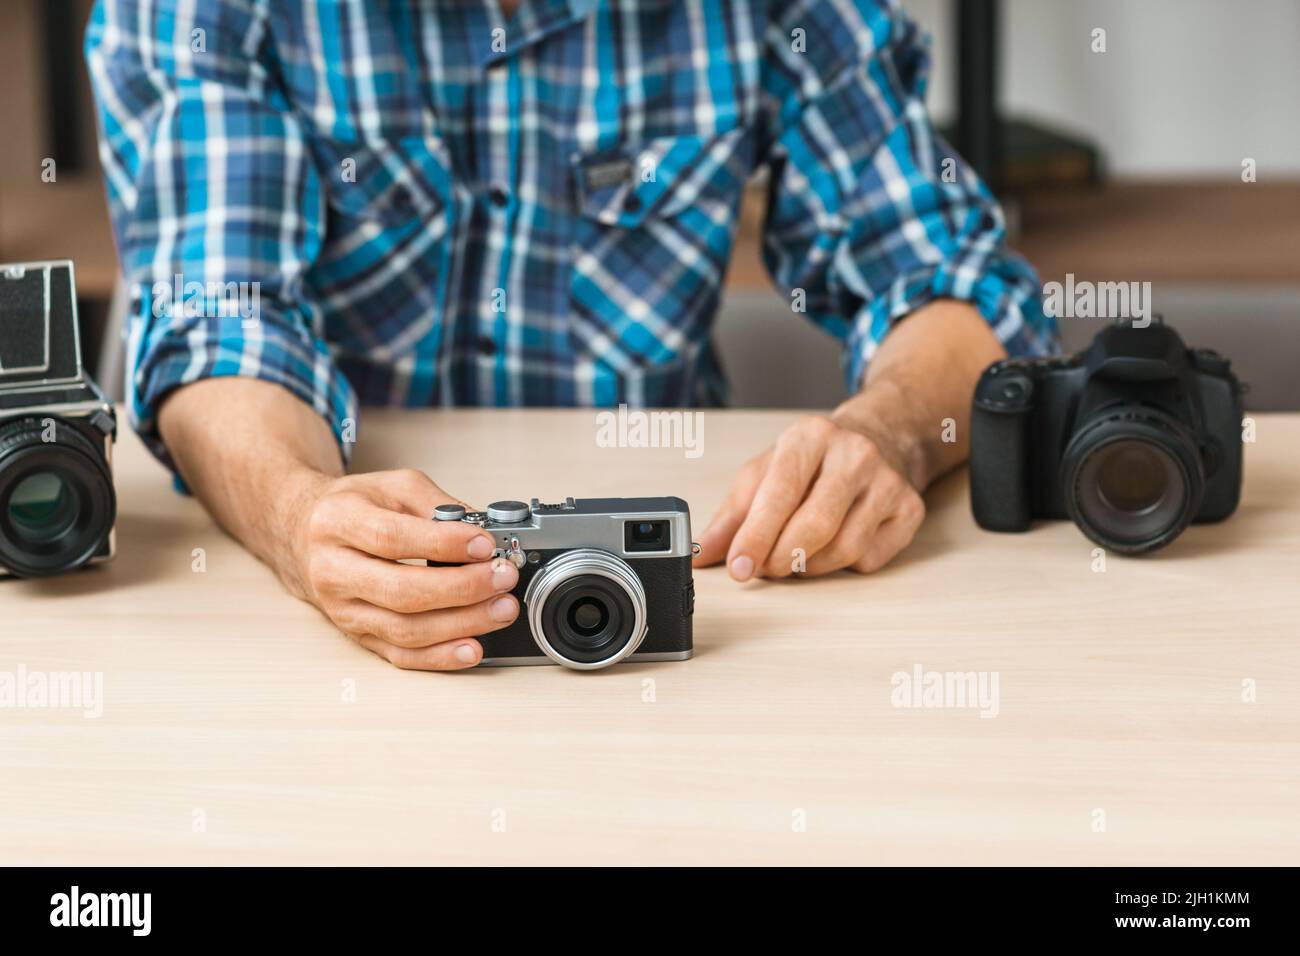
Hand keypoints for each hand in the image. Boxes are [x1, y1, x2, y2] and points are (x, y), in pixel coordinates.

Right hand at [284, 468, 519, 669]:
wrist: (304, 534)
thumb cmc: (354, 508)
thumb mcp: (392, 486)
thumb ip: (437, 504)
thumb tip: (484, 532)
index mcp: (339, 522)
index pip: (392, 539)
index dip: (443, 545)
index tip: (485, 545)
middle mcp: (333, 570)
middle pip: (402, 591)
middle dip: (463, 588)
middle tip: (502, 578)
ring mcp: (343, 609)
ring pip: (405, 629)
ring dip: (461, 623)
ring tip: (500, 609)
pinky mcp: (357, 635)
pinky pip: (400, 655)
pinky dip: (439, 656)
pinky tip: (471, 648)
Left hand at [693, 416, 925, 578]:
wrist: (878, 439)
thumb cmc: (812, 461)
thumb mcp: (765, 474)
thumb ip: (731, 515)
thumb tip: (702, 553)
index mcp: (810, 437)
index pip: (781, 493)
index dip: (756, 536)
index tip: (739, 567)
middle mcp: (854, 453)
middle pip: (815, 525)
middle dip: (781, 557)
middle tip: (764, 569)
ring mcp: (888, 481)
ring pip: (844, 548)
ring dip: (809, 566)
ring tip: (794, 556)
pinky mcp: (910, 509)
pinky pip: (870, 559)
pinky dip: (843, 565)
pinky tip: (832, 546)